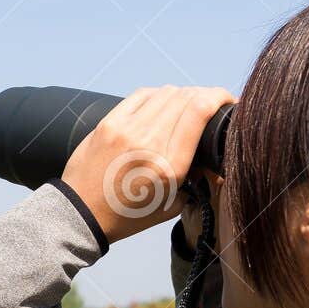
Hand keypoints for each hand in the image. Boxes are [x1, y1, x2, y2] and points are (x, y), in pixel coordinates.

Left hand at [59, 85, 235, 243]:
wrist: (81, 213)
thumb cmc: (127, 214)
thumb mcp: (170, 206)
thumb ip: (196, 181)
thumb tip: (215, 161)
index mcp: (170, 166)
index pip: (199, 111)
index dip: (219, 97)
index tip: (227, 100)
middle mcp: (150, 143)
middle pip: (186, 97)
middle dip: (204, 95)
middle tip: (209, 104)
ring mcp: (127, 129)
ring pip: (165, 92)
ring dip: (182, 94)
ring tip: (185, 105)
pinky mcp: (109, 123)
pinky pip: (141, 95)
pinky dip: (158, 95)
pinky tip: (161, 103)